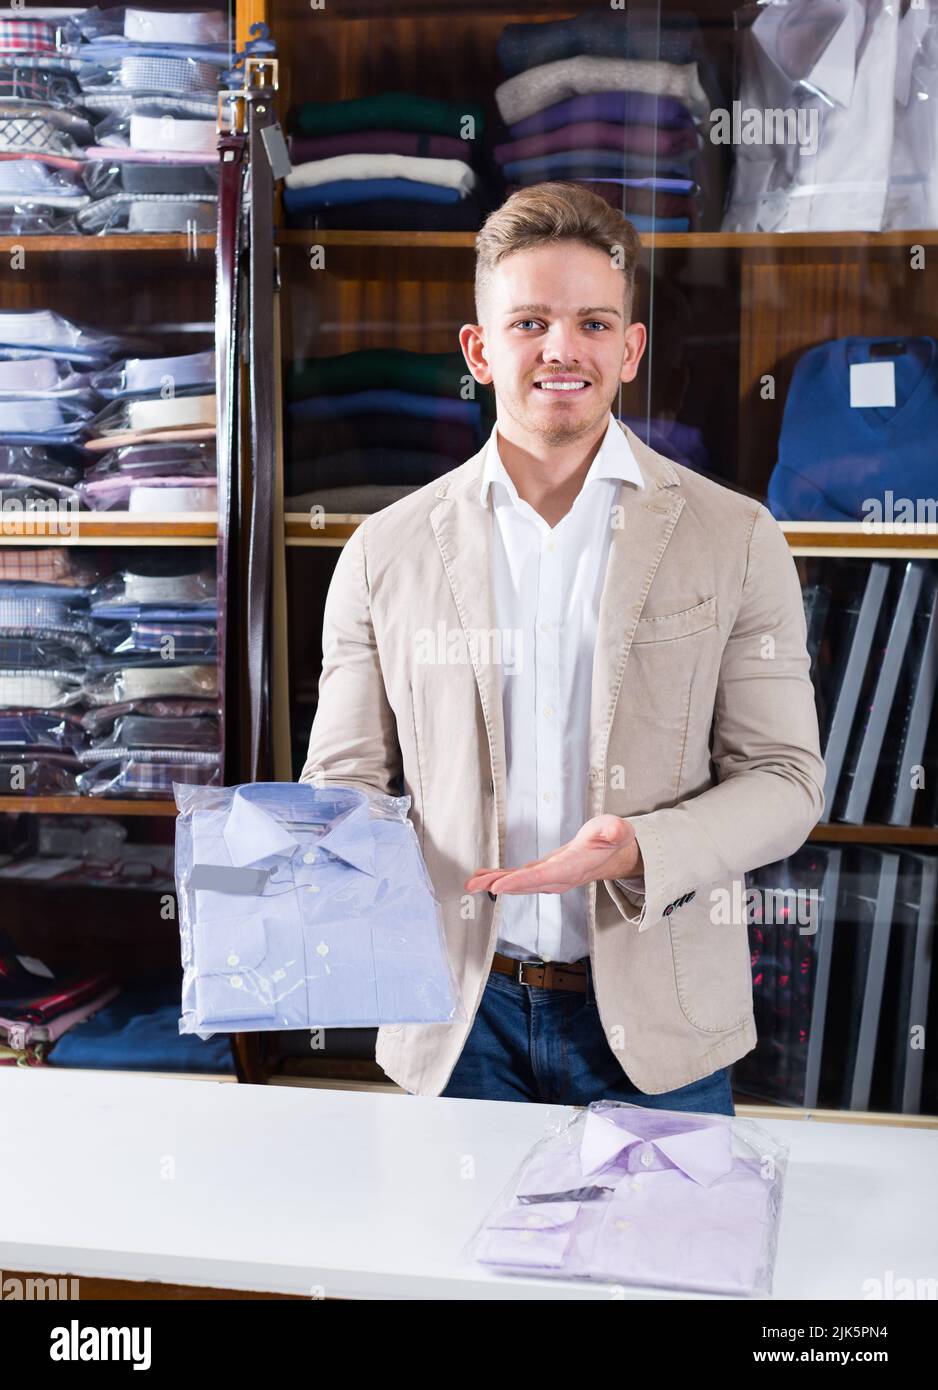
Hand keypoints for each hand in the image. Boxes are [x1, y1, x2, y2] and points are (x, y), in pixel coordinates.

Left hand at [465, 815, 642, 894]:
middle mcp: (559, 878)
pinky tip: (481, 876)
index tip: (500, 885)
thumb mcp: (617, 830)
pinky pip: (517, 878)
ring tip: (470, 883)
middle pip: (526, 884)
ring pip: (518, 883)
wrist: (611, 854)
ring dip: (493, 884)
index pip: (544, 876)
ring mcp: (549, 879)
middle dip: (500, 885)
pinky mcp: (541, 874)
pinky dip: (498, 878)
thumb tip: (616, 829)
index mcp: (574, 868)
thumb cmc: (612, 838)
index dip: (521, 881)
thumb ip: (615, 831)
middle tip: (474, 886)